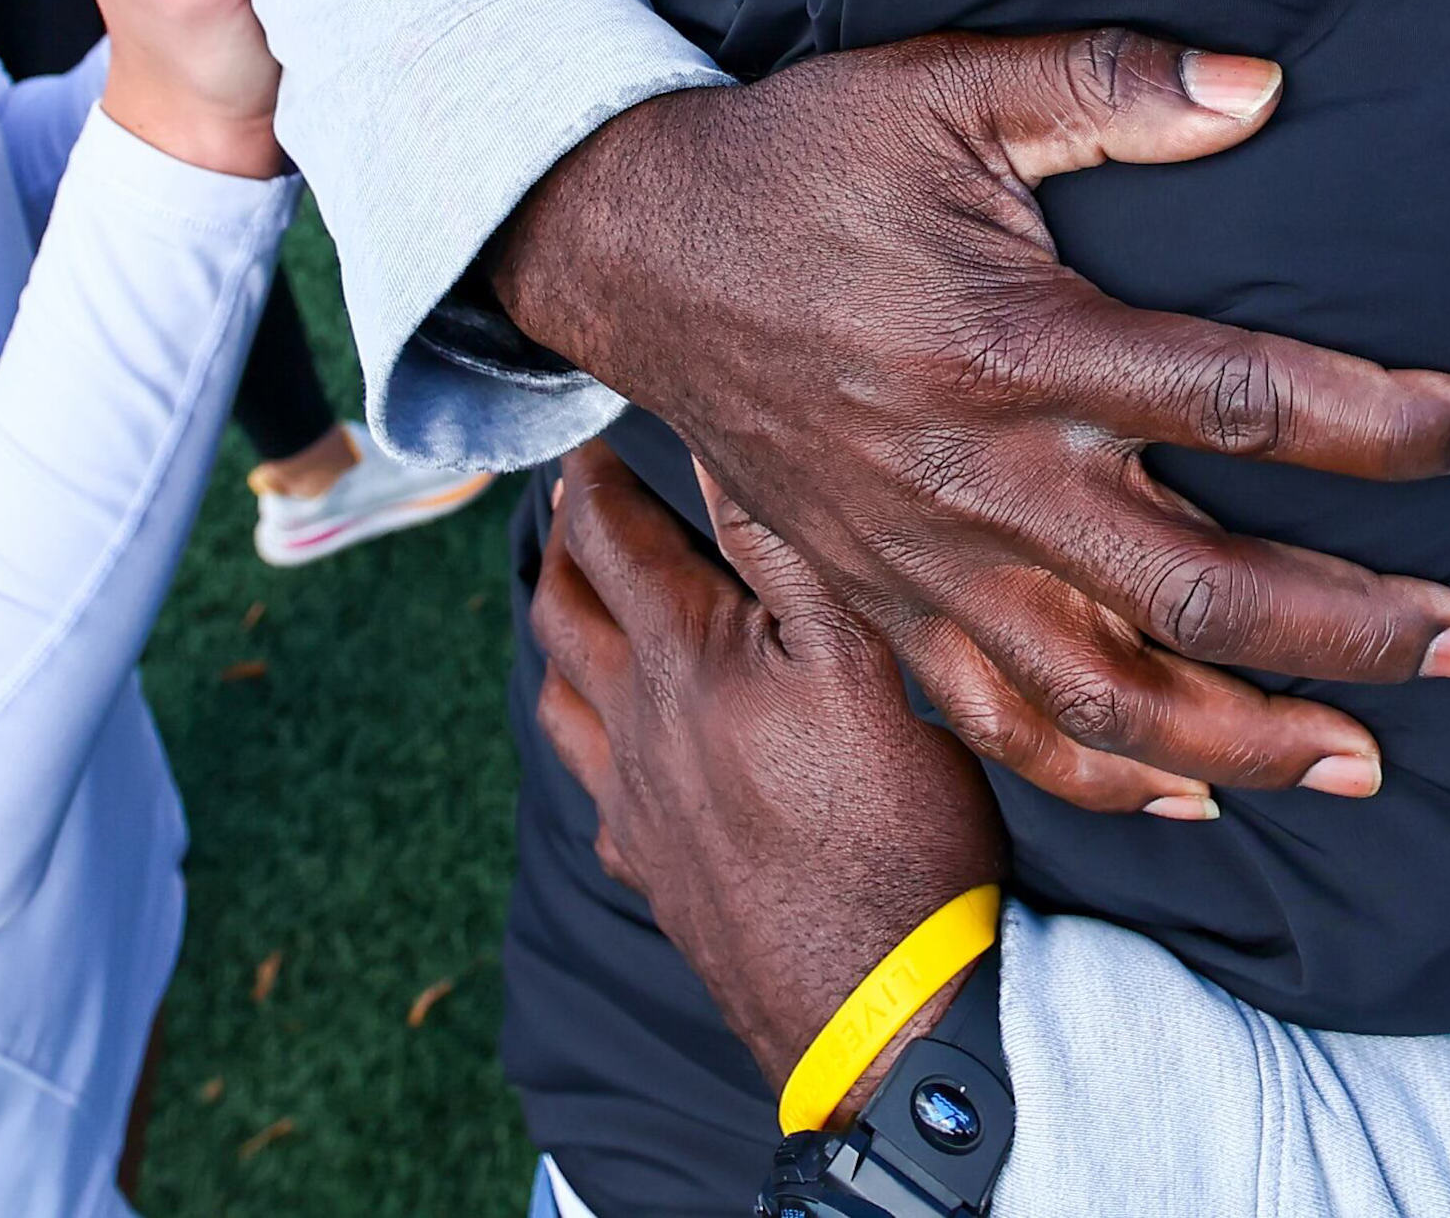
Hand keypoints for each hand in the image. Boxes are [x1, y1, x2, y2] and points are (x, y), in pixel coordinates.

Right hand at [491, 32, 1449, 813]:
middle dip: (1354, 629)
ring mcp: (924, 565)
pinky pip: (1000, 728)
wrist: (633, 251)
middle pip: (1201, 590)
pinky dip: (1104, 783)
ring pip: (1109, 700)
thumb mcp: (938, 85)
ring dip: (1250, 741)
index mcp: (1010, 346)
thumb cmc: (799, 158)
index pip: (1241, 398)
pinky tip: (1197, 802)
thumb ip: (1104, 87)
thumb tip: (1263, 85)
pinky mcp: (882, 608)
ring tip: (1368, 761)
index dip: (1384, 424)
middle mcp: (976, 480)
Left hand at [532, 441, 1004, 1104]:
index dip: (596, 479)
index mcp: (685, 660)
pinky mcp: (652, 874)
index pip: (613, 541)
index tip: (591, 439)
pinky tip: (617, 745)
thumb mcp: (862, 666)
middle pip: (564, 613)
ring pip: (559, 701)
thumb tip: (728, 454)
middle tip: (570, 500)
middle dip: (563, 543)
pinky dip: (589, 741)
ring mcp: (634, 809)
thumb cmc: (891, 832)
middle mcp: (637, 728)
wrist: (879, 1010)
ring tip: (571, 602)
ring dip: (559, 636)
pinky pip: (592, 791)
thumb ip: (788, 555)